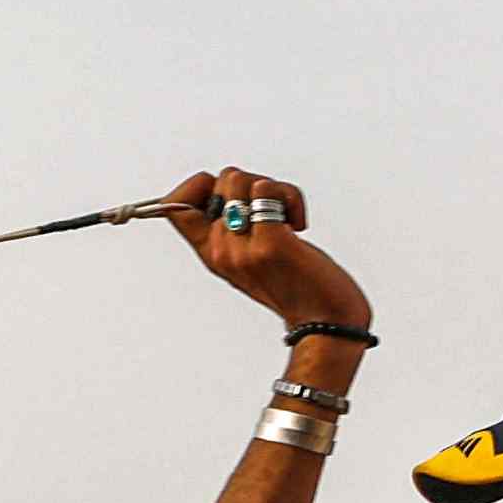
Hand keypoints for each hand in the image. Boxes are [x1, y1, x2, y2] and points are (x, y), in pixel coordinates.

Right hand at [160, 165, 368, 347]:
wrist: (327, 322)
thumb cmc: (298, 287)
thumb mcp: (249, 258)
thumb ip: (232, 229)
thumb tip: (227, 184)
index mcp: (212, 254)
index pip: (175, 206)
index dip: (198, 186)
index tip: (231, 197)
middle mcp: (222, 251)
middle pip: (222, 179)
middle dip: (254, 184)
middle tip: (274, 213)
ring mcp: (243, 249)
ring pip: (242, 180)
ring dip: (275, 189)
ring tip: (289, 220)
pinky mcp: (270, 244)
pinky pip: (267, 190)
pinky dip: (291, 197)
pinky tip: (299, 225)